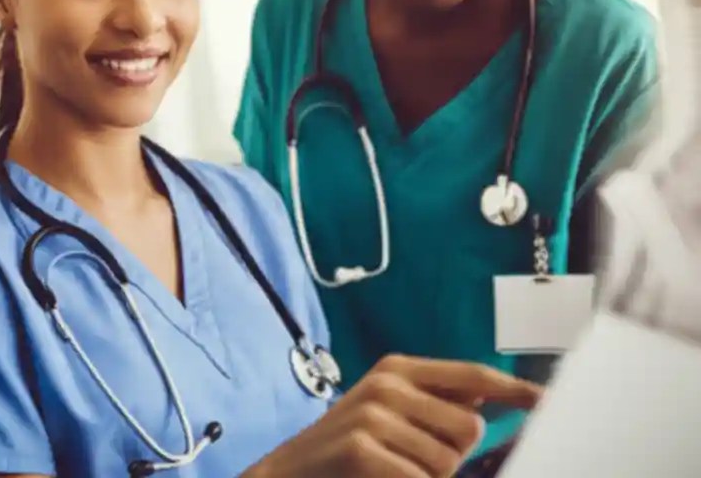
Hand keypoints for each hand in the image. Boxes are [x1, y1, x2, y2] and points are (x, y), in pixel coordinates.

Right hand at [245, 354, 542, 477]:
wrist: (285, 475)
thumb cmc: (347, 449)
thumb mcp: (388, 412)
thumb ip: (435, 401)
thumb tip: (495, 397)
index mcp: (398, 369)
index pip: (474, 375)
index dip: (517, 391)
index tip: (551, 403)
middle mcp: (387, 384)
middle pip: (470, 427)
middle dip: (453, 453)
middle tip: (409, 458)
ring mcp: (372, 414)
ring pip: (448, 460)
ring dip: (428, 477)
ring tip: (391, 471)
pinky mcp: (361, 448)